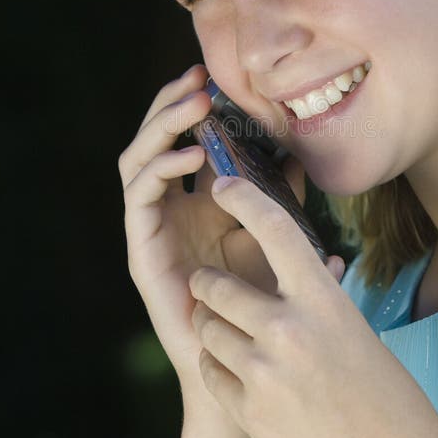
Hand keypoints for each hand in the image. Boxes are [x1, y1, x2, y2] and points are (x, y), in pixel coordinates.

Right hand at [117, 64, 308, 389]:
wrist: (243, 360)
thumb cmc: (262, 301)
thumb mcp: (274, 236)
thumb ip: (279, 200)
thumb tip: (299, 158)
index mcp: (195, 201)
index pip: (183, 140)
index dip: (194, 106)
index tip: (217, 77)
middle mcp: (168, 208)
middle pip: (154, 140)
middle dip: (172, 104)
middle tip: (198, 77)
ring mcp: (150, 227)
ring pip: (137, 159)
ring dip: (162, 125)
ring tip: (194, 104)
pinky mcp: (141, 248)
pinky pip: (139, 197)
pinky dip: (159, 167)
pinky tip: (189, 154)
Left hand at [189, 175, 437, 437]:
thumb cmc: (386, 396)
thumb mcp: (354, 332)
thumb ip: (317, 299)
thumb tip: (304, 265)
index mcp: (324, 300)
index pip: (273, 228)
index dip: (242, 197)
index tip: (222, 184)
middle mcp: (290, 329)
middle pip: (216, 285)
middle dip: (207, 284)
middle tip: (210, 285)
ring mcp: (266, 373)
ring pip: (205, 328)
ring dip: (208, 327)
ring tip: (227, 334)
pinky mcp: (249, 413)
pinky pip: (209, 371)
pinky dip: (215, 367)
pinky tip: (237, 374)